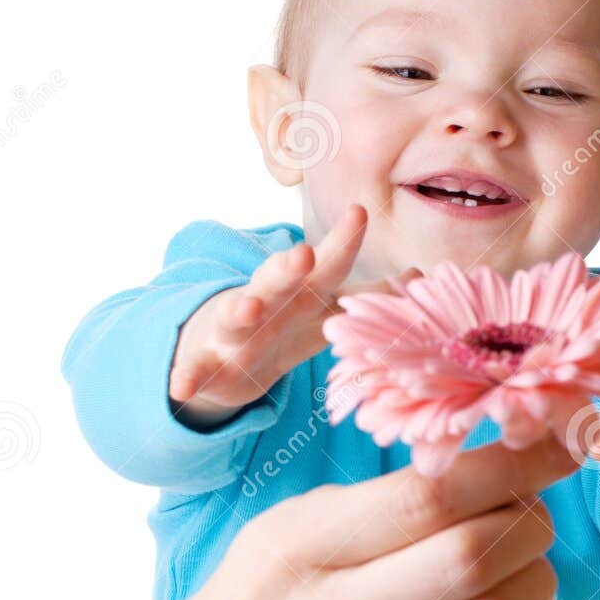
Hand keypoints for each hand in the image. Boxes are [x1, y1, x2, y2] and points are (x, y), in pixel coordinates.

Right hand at [156, 433, 576, 599]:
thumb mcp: (289, 532)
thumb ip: (379, 504)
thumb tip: (493, 472)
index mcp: (302, 548)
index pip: (431, 494)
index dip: (513, 465)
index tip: (557, 445)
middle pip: (475, 554)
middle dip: (531, 522)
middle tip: (535, 511)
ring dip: (538, 580)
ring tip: (529, 564)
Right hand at [168, 203, 418, 426]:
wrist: (216, 357)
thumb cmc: (281, 326)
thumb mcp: (322, 310)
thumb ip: (368, 296)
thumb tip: (422, 274)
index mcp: (300, 293)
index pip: (327, 266)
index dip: (344, 242)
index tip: (359, 212)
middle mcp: (266, 304)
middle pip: (278, 282)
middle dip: (289, 267)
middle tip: (304, 253)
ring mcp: (231, 333)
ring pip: (235, 318)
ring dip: (239, 311)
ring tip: (245, 309)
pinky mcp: (205, 364)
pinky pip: (194, 370)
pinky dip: (185, 377)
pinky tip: (178, 387)